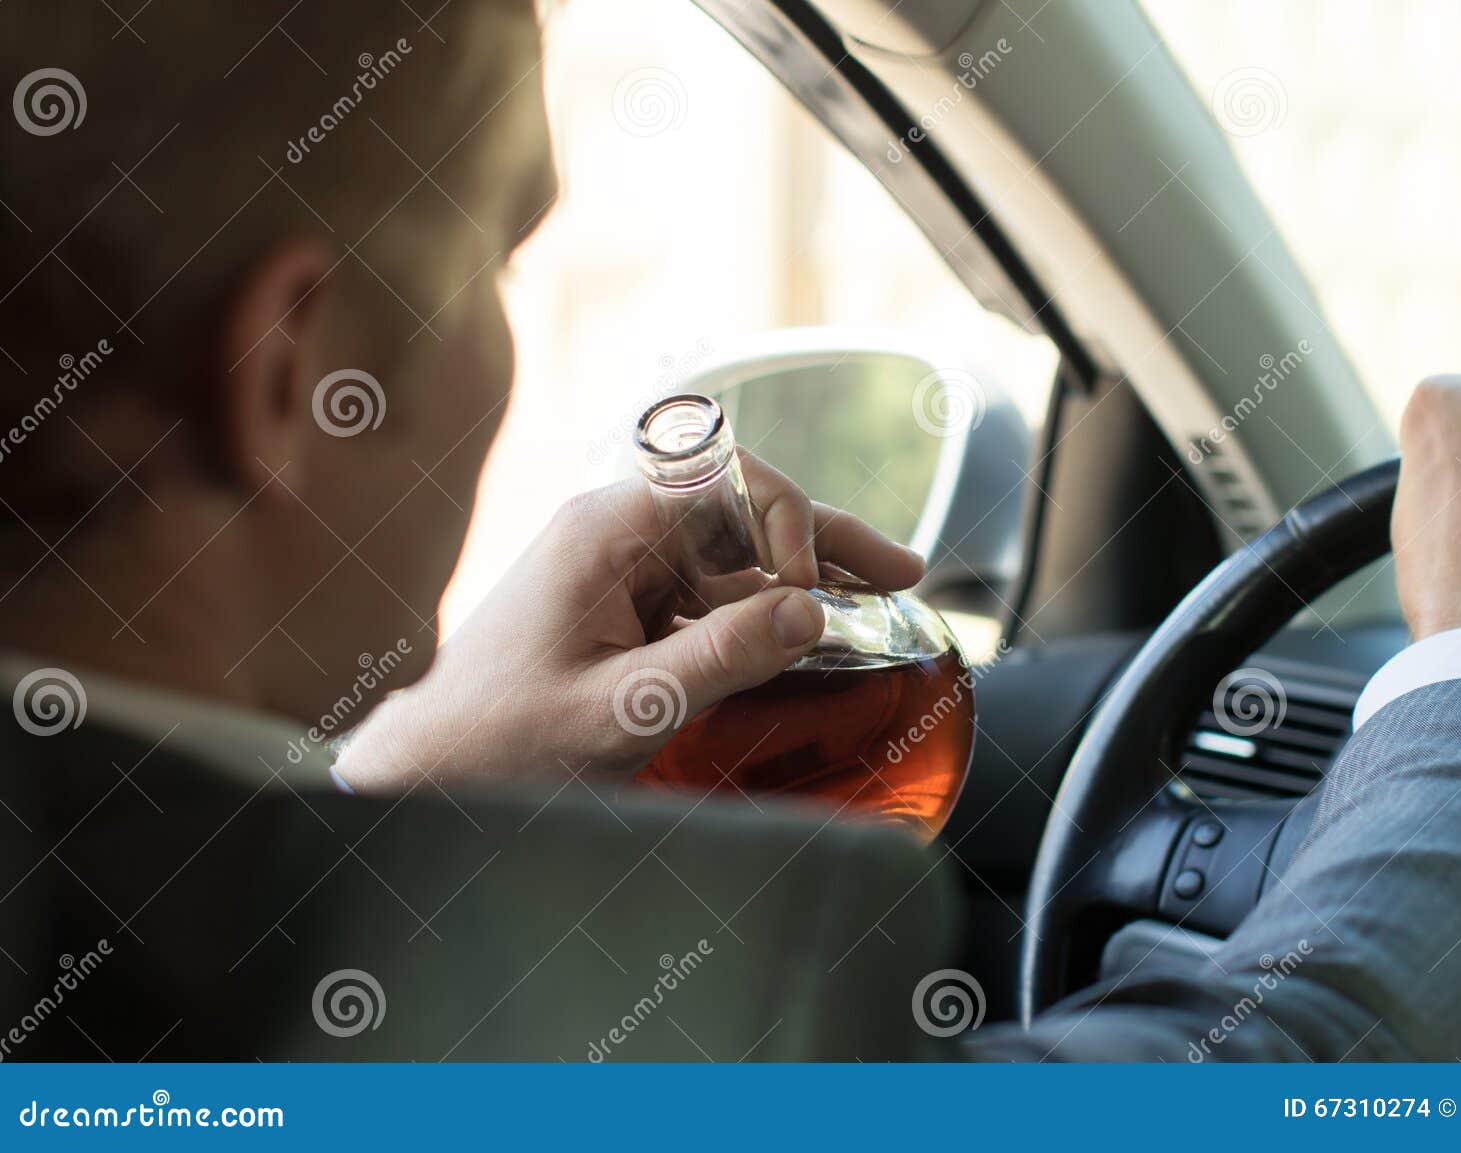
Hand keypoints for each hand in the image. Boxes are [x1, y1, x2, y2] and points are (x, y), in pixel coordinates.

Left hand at [334, 451, 925, 788]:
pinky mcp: (620, 607)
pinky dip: (760, 614)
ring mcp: (618, 569)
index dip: (791, 527)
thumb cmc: (503, 742)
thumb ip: (720, 659)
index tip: (814, 599)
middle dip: (823, 541)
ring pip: (732, 555)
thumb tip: (810, 612)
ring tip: (876, 602)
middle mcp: (618, 534)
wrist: (430, 771)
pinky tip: (805, 640)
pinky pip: (705, 595)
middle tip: (900, 573)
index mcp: (610, 531)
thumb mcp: (624, 710)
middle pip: (743, 512)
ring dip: (800, 580)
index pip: (731, 482)